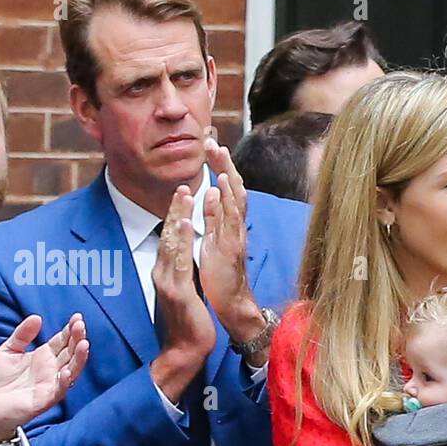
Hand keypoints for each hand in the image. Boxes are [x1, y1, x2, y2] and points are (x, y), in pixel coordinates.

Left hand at [0, 313, 88, 445]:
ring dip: (79, 358)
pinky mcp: (46, 399)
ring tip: (84, 344)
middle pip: (70, 352)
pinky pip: (59, 390)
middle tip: (81, 326)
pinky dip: (65, 381)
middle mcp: (52, 369)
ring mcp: (51, 384)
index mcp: (44, 356)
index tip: (77, 317)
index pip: (63, 341)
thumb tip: (37, 317)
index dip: (70, 330)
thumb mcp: (8, 351)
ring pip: (72, 369)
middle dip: (77, 338)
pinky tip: (67, 371)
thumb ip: (22, 335)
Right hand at [151, 187, 215, 400]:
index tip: (182, 197)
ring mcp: (168, 281)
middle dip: (174, 210)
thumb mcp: (186, 291)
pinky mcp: (177, 291)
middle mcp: (162, 273)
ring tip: (183, 196)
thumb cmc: (189, 322)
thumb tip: (189, 257)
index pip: (169, 239)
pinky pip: (180, 261)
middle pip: (167, 235)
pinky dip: (182, 240)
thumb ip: (184, 272)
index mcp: (165, 273)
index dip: (175, 217)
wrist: (185, 350)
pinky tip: (186, 224)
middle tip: (181, 187)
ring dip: (177, 218)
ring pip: (171, 243)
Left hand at [201, 137, 265, 353]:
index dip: (219, 167)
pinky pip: (231, 220)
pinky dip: (228, 201)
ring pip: (235, 199)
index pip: (226, 190)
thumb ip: (213, 218)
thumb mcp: (214, 240)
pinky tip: (222, 184)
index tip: (210, 146)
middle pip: (233, 188)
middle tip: (212, 140)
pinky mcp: (232, 248)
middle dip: (223, 164)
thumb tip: (211, 194)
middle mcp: (235, 227)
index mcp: (228, 225)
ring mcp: (236, 236)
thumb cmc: (221, 276)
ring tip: (219, 153)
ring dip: (227, 174)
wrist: (232, 305)